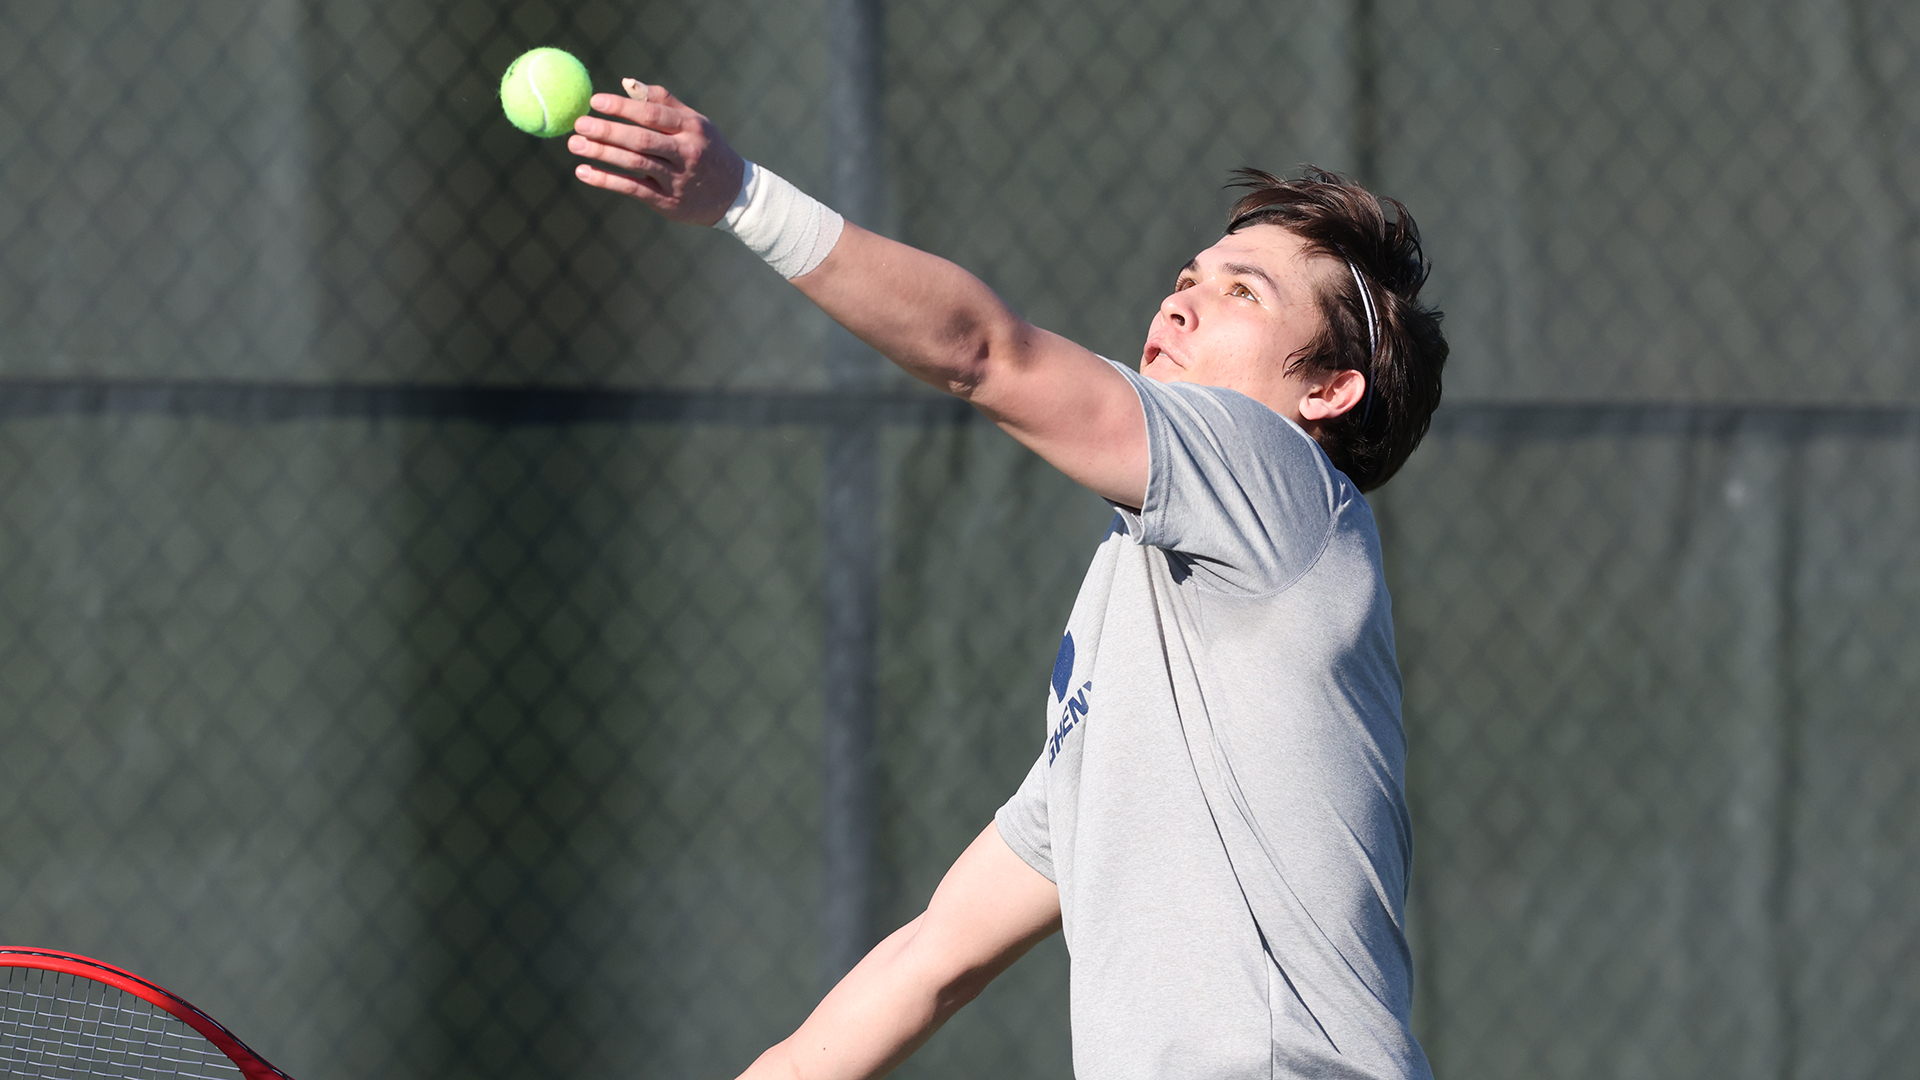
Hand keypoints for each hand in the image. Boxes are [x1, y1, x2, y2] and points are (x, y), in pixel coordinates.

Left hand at [569, 80, 745, 225]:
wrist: (735, 195)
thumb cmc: (708, 151)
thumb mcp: (695, 122)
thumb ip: (663, 102)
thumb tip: (627, 83)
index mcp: (691, 128)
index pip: (653, 114)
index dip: (622, 107)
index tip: (595, 101)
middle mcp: (686, 152)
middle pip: (641, 139)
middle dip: (607, 131)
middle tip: (579, 123)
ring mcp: (677, 179)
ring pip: (635, 164)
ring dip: (602, 154)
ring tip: (574, 144)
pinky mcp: (668, 202)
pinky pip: (633, 189)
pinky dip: (607, 180)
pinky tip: (584, 172)